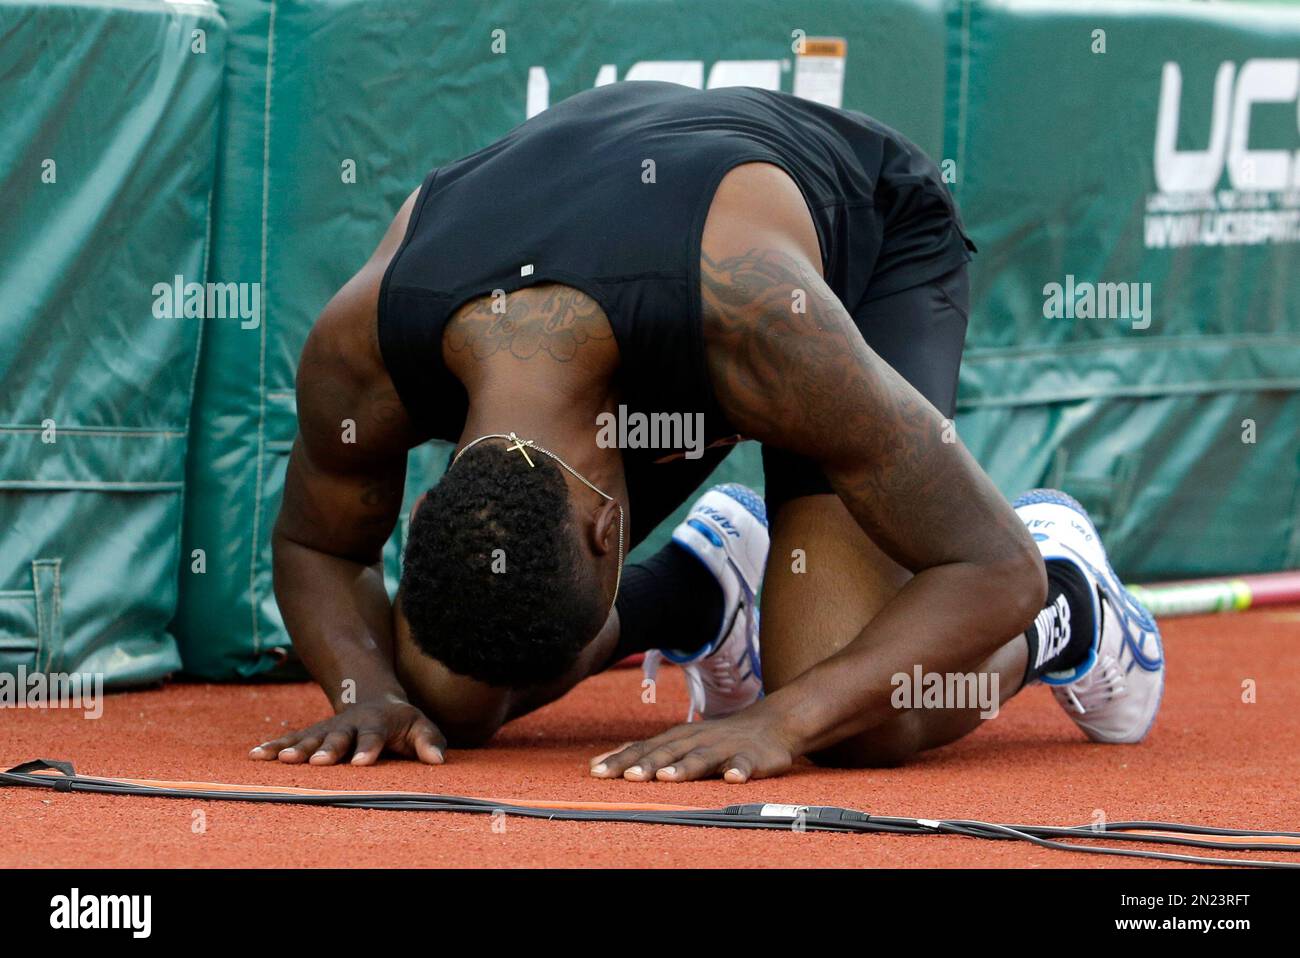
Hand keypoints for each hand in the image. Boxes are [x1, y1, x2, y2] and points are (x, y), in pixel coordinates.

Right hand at [248, 695, 446, 765]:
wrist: (373, 698)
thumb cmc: (401, 722)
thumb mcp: (420, 726)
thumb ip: (429, 741)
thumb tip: (437, 760)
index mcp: (377, 722)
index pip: (373, 736)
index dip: (368, 749)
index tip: (362, 763)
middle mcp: (348, 725)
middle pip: (337, 737)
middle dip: (328, 749)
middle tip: (319, 762)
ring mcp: (327, 728)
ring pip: (310, 738)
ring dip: (296, 748)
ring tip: (282, 760)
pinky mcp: (310, 734)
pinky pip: (290, 739)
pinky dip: (273, 747)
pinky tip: (255, 756)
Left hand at [589, 709, 795, 782]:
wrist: (771, 723)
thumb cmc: (716, 737)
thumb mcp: (679, 741)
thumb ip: (643, 753)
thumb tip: (595, 764)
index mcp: (677, 738)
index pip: (643, 748)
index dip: (621, 760)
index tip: (596, 772)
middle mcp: (696, 740)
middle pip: (667, 752)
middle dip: (646, 764)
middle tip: (626, 777)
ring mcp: (724, 748)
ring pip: (701, 758)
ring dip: (684, 767)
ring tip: (666, 778)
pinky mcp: (751, 757)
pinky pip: (744, 764)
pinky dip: (738, 770)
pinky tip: (733, 778)